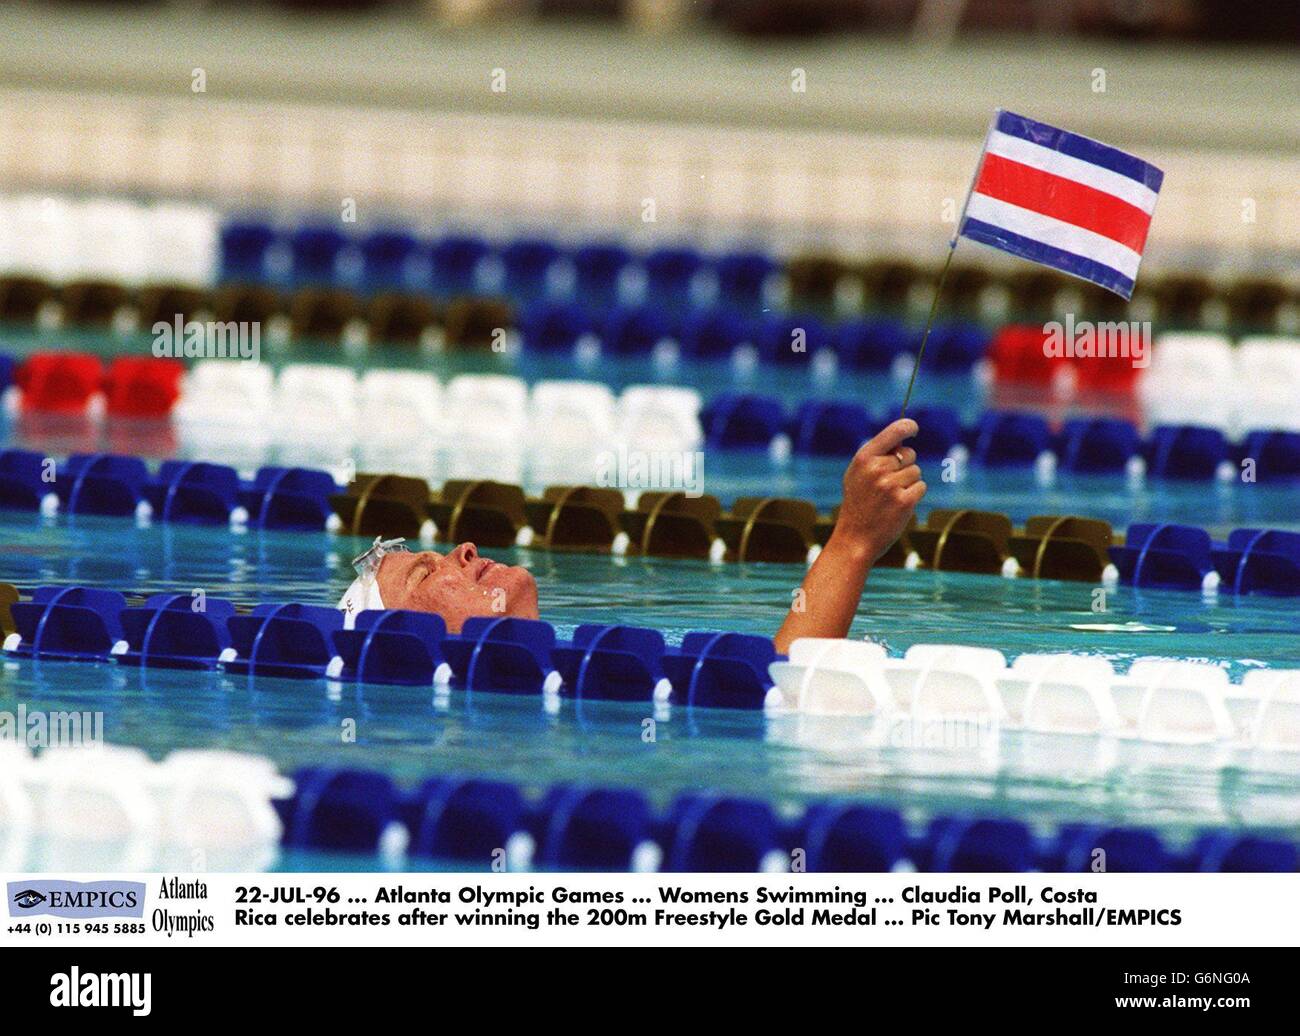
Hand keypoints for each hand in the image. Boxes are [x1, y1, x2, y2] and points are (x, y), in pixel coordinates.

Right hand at [834, 418, 926, 561]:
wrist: (854, 539)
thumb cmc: (857, 505)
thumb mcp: (856, 476)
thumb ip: (875, 457)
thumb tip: (902, 441)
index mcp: (864, 458)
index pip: (894, 432)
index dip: (907, 427)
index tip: (913, 428)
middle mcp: (877, 468)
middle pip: (909, 454)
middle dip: (904, 466)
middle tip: (888, 484)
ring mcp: (891, 485)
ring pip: (916, 472)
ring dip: (908, 484)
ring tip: (889, 498)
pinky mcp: (904, 501)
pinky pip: (921, 487)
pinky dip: (914, 496)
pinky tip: (898, 506)